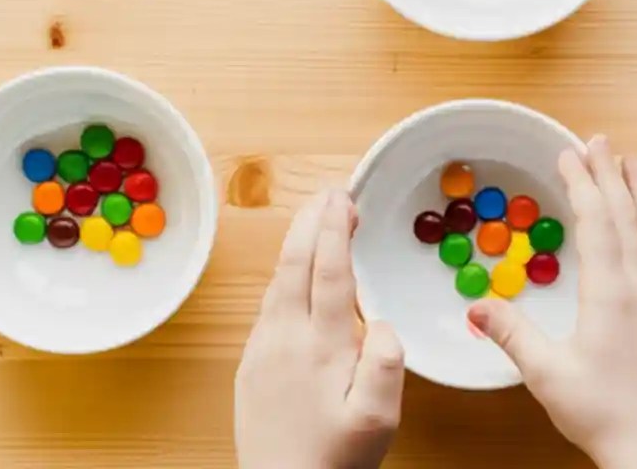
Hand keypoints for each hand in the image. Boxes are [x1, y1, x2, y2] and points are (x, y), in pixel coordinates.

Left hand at [236, 189, 404, 468]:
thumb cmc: (335, 460)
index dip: (335, 229)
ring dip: (297, 245)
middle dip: (312, 222)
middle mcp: (286, 339)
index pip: (330, 272)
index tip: (343, 198)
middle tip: (331, 194)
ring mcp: (263, 350)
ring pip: (278, 282)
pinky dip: (285, 277)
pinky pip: (268, 306)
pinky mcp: (251, 365)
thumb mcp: (378, 419)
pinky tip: (295, 277)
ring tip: (315, 223)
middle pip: (296, 264)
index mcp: (321, 346)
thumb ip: (385, 363)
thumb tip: (381, 322)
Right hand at [468, 137, 636, 468]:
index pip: (598, 222)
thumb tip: (474, 305)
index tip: (569, 153)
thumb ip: (511, 333)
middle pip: (628, 216)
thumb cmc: (598, 410)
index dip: (583, 183)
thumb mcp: (545, 371)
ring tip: (632, 164)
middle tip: (598, 140)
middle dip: (611, 173)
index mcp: (612, 293)